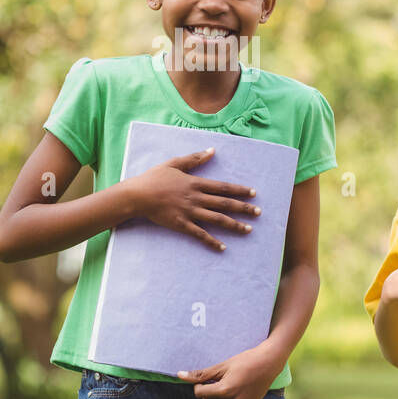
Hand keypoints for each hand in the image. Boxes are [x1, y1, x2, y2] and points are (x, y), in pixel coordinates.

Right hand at [125, 148, 260, 250]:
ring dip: (235, 225)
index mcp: (196, 183)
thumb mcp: (174, 163)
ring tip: (249, 229)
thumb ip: (194, 158)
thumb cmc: (154, 178)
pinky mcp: (181, 224)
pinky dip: (212, 241)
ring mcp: (190, 212)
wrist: (136, 195)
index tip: (254, 194)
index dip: (240, 191)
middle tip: (259, 213)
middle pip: (225, 204)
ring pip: (217, 220)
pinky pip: (200, 234)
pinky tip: (223, 247)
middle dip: (244, 208)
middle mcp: (196, 198)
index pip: (223, 188)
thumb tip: (212, 150)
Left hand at [179, 344, 283, 398]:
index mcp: (225, 390)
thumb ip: (201, 374)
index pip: (200, 394)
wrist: (269, 362)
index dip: (200, 385)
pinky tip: (233, 396)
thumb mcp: (222, 366)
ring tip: (227, 387)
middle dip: (209, 392)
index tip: (209, 377)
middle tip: (220, 380)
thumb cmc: (246, 360)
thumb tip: (179, 375)